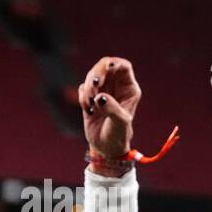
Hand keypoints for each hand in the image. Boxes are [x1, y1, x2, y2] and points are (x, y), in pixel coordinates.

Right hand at [79, 56, 141, 171]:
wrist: (106, 148)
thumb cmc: (118, 135)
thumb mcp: (120, 122)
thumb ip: (112, 108)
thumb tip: (100, 97)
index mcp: (129, 89)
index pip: (123, 66)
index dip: (114, 63)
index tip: (105, 68)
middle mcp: (116, 87)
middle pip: (104, 66)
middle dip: (96, 73)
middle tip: (93, 85)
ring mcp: (102, 91)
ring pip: (91, 76)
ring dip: (88, 87)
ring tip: (90, 104)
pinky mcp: (90, 98)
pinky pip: (82, 88)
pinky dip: (82, 97)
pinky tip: (88, 110)